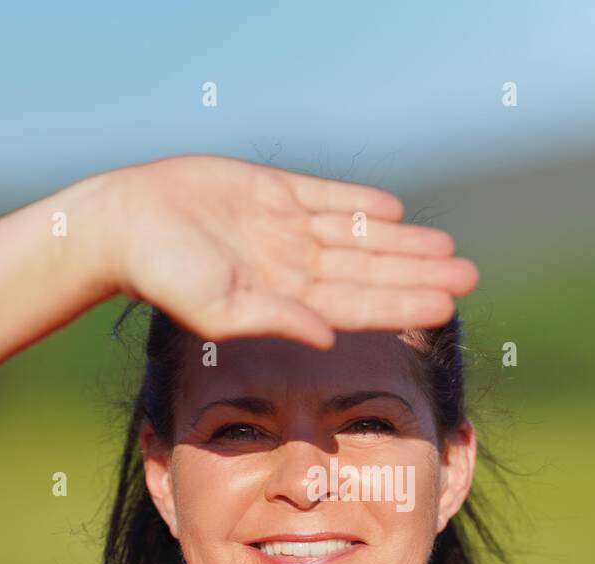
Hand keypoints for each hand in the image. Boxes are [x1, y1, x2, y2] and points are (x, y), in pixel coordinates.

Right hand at [104, 154, 478, 348]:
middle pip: (370, 272)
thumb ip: (275, 321)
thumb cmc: (164, 275)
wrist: (124, 223)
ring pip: (356, 237)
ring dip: (402, 243)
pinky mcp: (269, 193)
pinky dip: (357, 204)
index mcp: (287, 300)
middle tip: (470, 275)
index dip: (404, 305)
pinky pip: (324, 199)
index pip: (360, 306)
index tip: (447, 307)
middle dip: (419, 275)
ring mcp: (283, 230)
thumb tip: (326, 340)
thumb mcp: (219, 309)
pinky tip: (393, 210)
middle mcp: (292, 268)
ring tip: (446, 248)